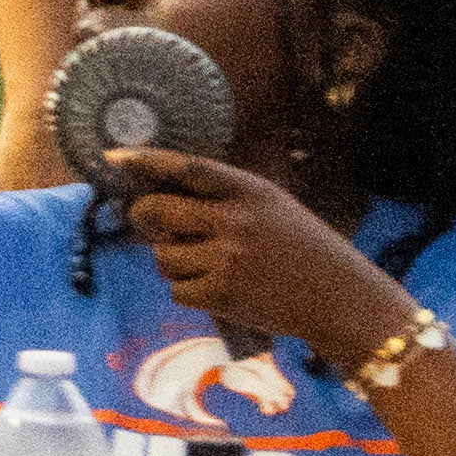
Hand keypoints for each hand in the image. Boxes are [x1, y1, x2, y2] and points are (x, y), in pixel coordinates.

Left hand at [93, 144, 408, 361]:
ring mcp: (228, 257)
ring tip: (208, 266)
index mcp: (250, 191)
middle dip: (144, 219)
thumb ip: (225, 200)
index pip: (188, 168)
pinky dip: (189, 292)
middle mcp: (236, 220)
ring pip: (162, 255)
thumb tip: (158, 200)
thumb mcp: (273, 208)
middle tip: (153, 227)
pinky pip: (177, 290)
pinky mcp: (222, 294)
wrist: (341, 297)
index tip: (114, 158)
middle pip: (156, 211)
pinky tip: (218, 290)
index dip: (148, 161)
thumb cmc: (302, 250)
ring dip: (173, 262)